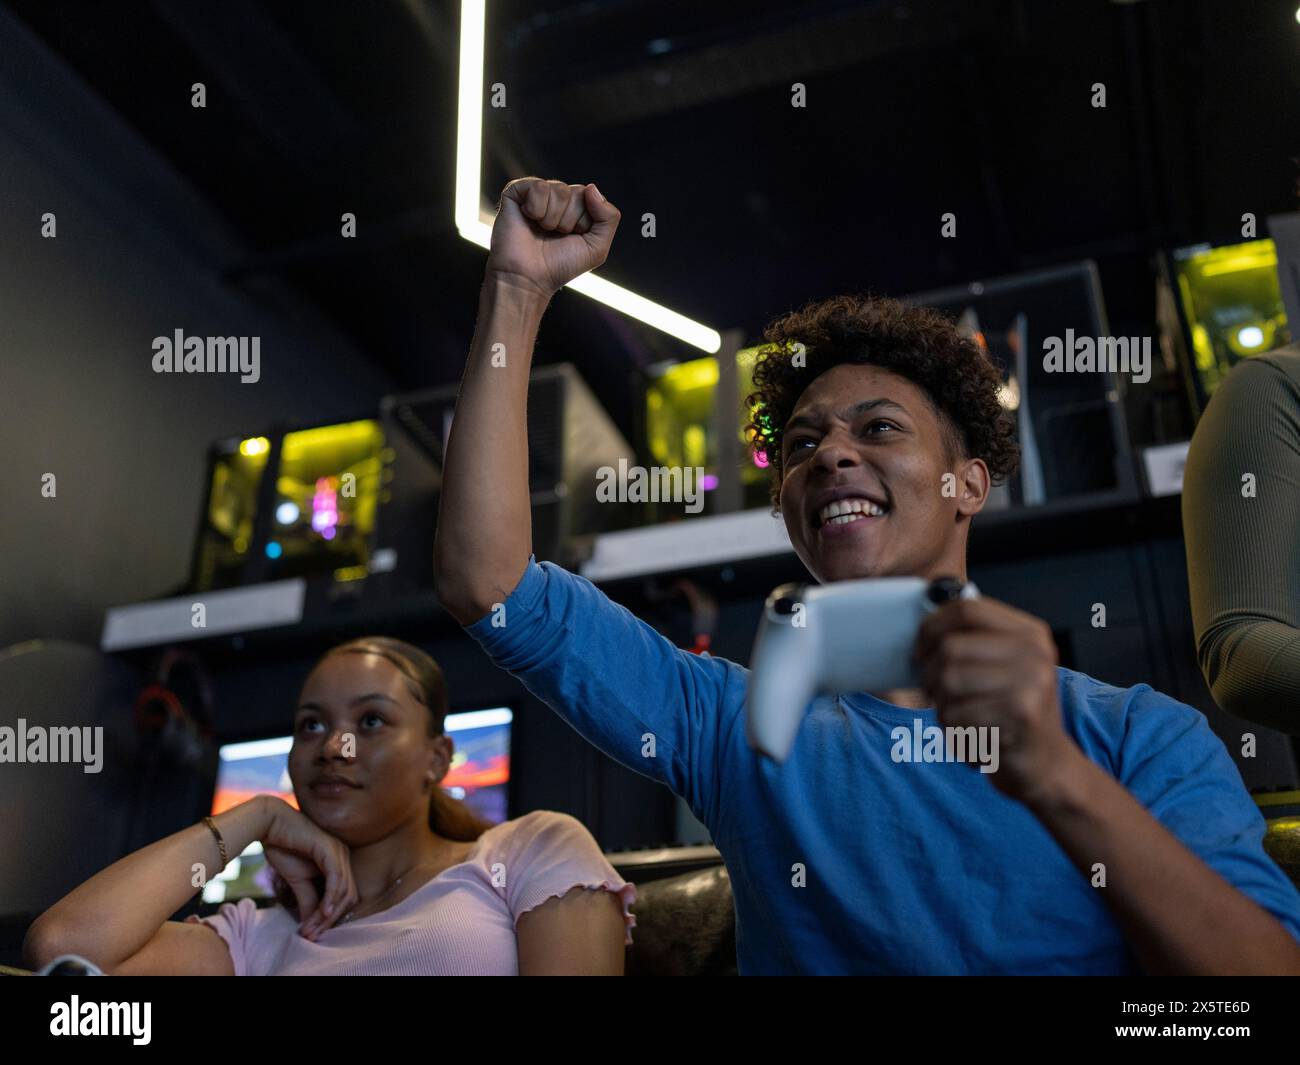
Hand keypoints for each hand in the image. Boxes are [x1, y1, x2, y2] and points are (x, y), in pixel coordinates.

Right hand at [258, 797, 356, 940]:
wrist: (269, 824)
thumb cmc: (283, 847)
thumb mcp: (297, 880)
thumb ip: (308, 900)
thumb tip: (310, 926)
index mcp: (339, 862)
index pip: (345, 896)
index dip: (332, 918)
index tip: (313, 934)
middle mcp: (344, 856)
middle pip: (349, 896)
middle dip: (330, 920)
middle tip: (311, 936)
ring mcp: (340, 852)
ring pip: (344, 891)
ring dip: (328, 914)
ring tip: (311, 930)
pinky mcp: (331, 849)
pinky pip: (337, 879)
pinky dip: (331, 898)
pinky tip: (323, 913)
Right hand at [485, 178, 619, 297]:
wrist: (528, 278)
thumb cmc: (559, 266)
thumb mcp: (597, 247)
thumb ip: (609, 217)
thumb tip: (591, 188)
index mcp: (575, 208)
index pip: (592, 197)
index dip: (584, 221)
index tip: (571, 238)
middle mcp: (557, 199)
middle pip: (577, 192)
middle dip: (569, 220)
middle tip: (553, 236)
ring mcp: (536, 194)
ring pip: (560, 190)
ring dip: (553, 218)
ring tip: (541, 231)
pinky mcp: (516, 191)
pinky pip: (539, 187)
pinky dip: (536, 209)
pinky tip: (529, 219)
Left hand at [913, 597, 1078, 804]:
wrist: (1047, 765)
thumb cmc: (1011, 713)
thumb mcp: (1004, 668)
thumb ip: (973, 641)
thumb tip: (923, 622)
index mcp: (1030, 633)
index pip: (967, 610)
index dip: (932, 627)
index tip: (921, 650)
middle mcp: (1034, 653)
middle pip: (950, 648)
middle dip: (931, 675)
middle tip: (938, 695)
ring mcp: (1030, 683)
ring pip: (947, 681)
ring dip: (942, 706)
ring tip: (962, 719)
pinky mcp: (1020, 716)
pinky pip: (955, 716)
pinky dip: (953, 733)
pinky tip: (974, 739)